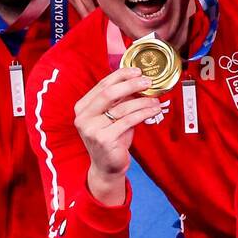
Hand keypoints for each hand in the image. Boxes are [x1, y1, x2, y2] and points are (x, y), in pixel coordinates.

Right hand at [73, 67, 161, 205]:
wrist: (107, 167)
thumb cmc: (112, 138)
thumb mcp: (113, 116)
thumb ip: (120, 100)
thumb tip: (139, 81)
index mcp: (82, 107)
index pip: (102, 85)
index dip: (121, 75)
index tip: (137, 70)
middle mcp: (83, 117)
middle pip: (109, 93)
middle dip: (131, 84)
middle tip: (148, 81)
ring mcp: (92, 129)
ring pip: (122, 108)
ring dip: (142, 101)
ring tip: (155, 100)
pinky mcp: (104, 139)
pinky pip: (129, 121)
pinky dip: (144, 113)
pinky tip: (153, 110)